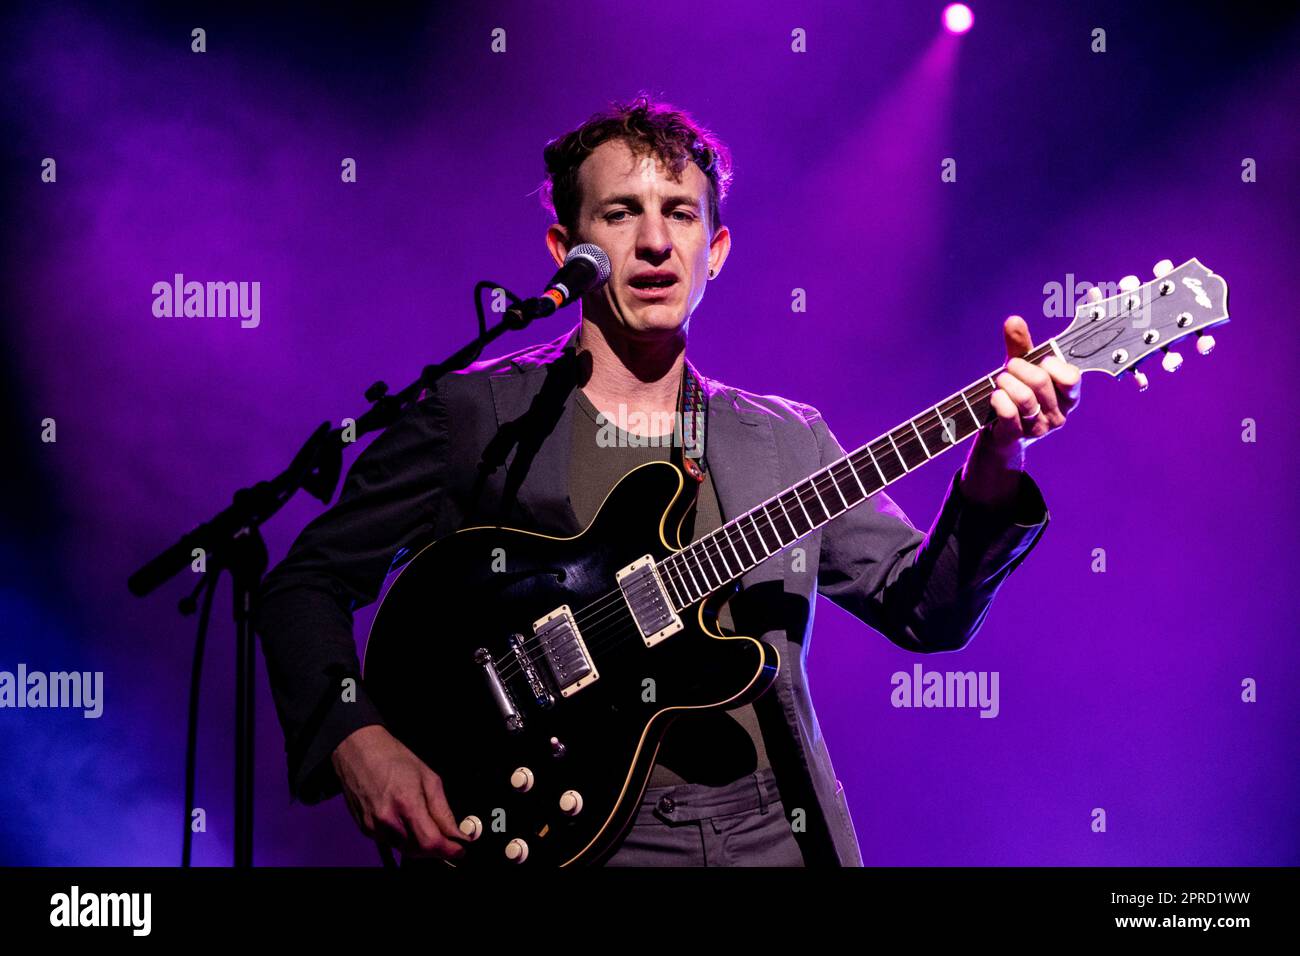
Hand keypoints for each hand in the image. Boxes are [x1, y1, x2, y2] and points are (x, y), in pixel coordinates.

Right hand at [332, 724, 467, 860]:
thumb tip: (457, 833)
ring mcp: (373, 826)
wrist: (359, 752)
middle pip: (418, 850)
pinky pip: (391, 843)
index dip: (448, 850)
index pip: (430, 842)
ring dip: (420, 845)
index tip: (460, 850)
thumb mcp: (429, 778)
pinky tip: (408, 822)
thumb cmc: (394, 759)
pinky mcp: (365, 829)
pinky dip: (404, 839)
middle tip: (448, 840)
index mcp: (407, 803)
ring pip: (405, 850)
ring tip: (427, 827)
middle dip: (437, 849)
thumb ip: (443, 811)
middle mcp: (387, 819)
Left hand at [961, 310, 1082, 505]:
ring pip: (1024, 397)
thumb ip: (1020, 345)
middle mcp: (1059, 413)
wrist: (1001, 434)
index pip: (1072, 377)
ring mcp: (1040, 428)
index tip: (1042, 360)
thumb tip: (1013, 320)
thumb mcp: (1022, 368)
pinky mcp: (1019, 436)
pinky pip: (1009, 413)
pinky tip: (995, 396)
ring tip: (1000, 380)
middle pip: (1041, 381)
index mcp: (1068, 395)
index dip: (1053, 364)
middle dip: (1019, 368)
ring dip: (1006, 382)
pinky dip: (998, 399)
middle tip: (1010, 367)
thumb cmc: (1017, 395)